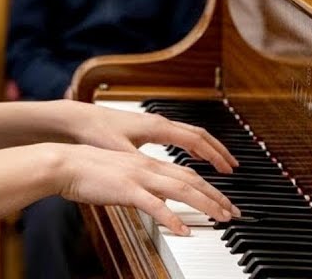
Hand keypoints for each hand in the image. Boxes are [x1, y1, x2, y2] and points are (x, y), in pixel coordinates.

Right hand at [55, 143, 238, 236]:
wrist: (65, 164)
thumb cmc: (88, 171)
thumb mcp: (122, 176)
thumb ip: (142, 186)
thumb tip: (158, 200)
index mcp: (148, 163)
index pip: (186, 174)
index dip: (208, 187)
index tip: (223, 201)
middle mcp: (148, 167)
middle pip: (191, 180)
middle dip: (216, 196)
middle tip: (233, 212)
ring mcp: (139, 177)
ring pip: (181, 189)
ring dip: (204, 204)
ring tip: (221, 218)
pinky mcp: (127, 189)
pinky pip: (154, 205)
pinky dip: (171, 218)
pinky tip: (183, 230)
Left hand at [62, 102, 238, 173]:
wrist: (77, 119)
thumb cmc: (96, 133)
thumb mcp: (121, 155)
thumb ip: (143, 171)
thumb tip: (162, 192)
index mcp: (158, 128)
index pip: (196, 141)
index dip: (215, 157)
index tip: (229, 171)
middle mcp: (160, 123)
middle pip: (199, 136)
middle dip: (218, 153)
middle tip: (233, 169)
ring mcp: (154, 124)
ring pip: (190, 134)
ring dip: (207, 149)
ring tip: (219, 164)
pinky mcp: (146, 129)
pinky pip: (178, 136)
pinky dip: (191, 146)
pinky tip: (192, 156)